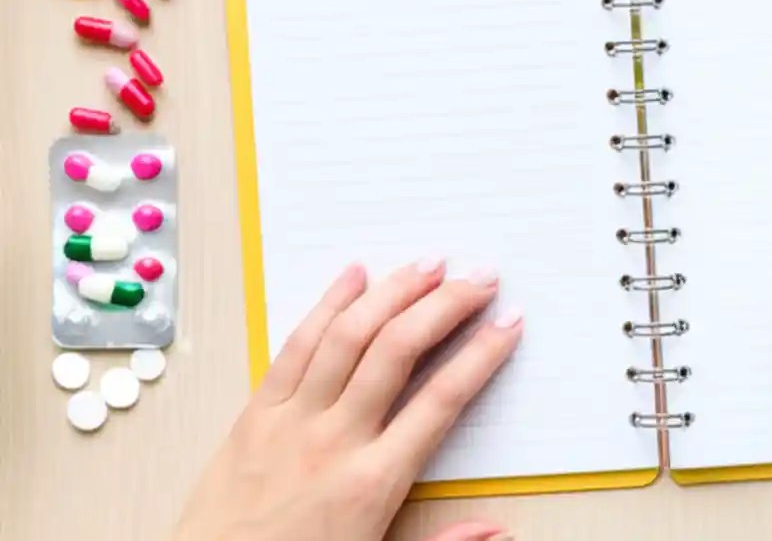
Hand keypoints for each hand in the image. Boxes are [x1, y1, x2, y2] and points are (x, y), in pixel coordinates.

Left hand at [174, 259, 521, 540]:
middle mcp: (334, 441)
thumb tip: (498, 531)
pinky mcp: (255, 414)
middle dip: (446, 306)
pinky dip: (326, 305)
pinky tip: (352, 278)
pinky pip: (295, 347)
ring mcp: (291, 421)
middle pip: (399, 351)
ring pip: (349, 336)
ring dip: (393, 292)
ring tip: (429, 265)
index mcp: (373, 483)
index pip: (441, 400)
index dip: (481, 355)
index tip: (508, 324)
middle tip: (479, 279)